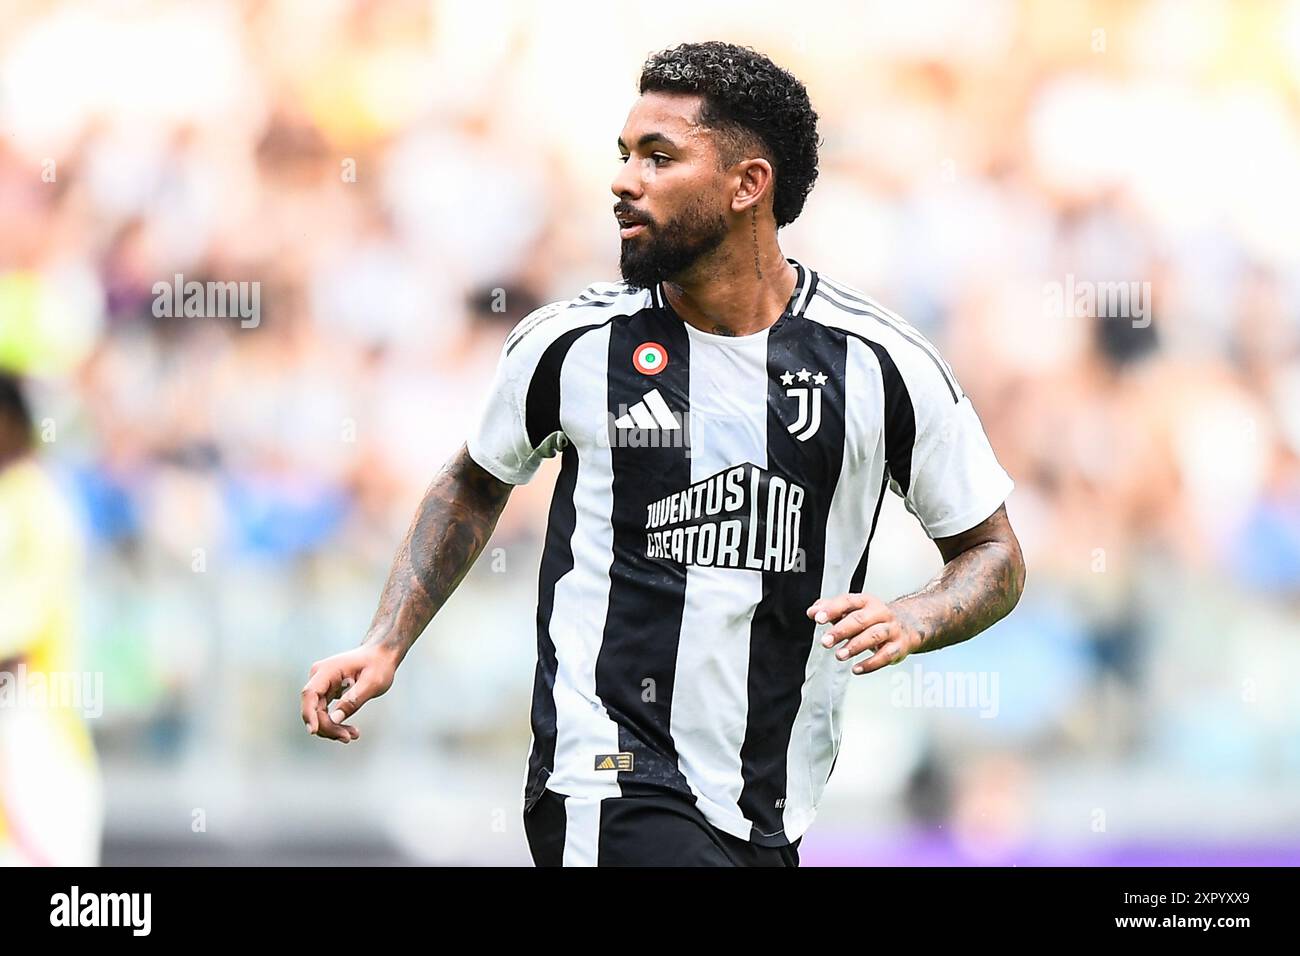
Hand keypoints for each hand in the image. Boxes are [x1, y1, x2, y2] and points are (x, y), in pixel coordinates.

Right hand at [301, 644, 398, 742]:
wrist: (381, 656)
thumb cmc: (378, 665)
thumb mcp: (372, 683)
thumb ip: (353, 700)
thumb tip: (335, 719)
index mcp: (327, 670)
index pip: (310, 693)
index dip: (309, 713)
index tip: (314, 731)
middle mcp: (319, 677)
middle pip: (314, 708)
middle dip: (328, 726)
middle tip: (348, 737)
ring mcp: (322, 685)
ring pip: (318, 714)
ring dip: (332, 728)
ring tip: (353, 735)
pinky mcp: (326, 693)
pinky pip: (325, 712)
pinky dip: (335, 723)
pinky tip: (349, 731)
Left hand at [805, 593, 923, 674]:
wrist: (907, 626)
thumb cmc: (873, 619)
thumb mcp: (853, 610)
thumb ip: (831, 609)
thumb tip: (812, 611)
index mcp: (866, 601)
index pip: (847, 601)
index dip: (832, 609)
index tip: (817, 618)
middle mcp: (880, 613)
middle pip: (860, 619)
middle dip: (841, 630)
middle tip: (825, 641)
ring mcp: (891, 629)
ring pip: (874, 636)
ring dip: (855, 646)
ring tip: (839, 655)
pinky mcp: (898, 647)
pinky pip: (885, 656)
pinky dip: (870, 664)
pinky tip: (856, 669)